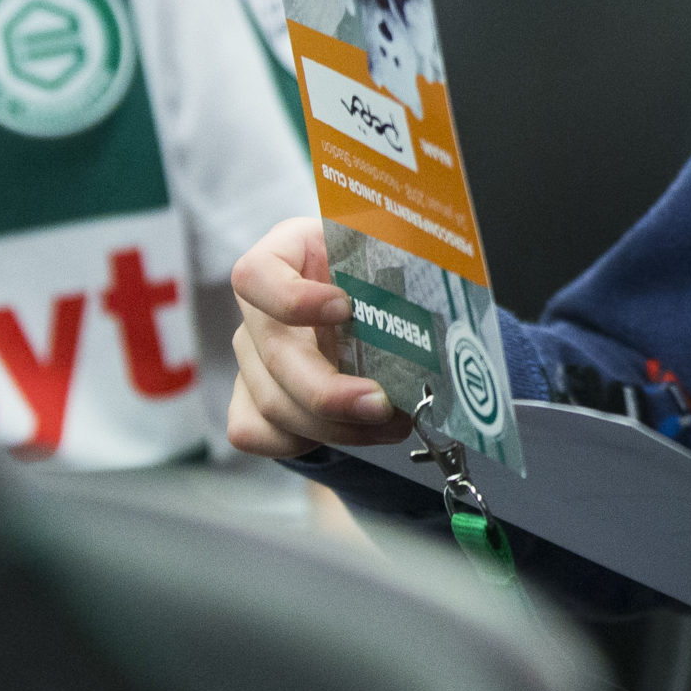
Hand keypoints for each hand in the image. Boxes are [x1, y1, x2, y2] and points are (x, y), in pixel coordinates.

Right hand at [226, 217, 412, 456]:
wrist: (368, 294)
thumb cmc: (377, 266)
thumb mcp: (390, 248)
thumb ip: (400, 258)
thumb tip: (440, 295)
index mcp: (282, 255)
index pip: (255, 276)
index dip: (292, 299)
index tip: (343, 307)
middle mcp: (258, 309)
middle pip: (273, 357)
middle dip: (329, 392)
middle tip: (382, 405)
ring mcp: (251, 355)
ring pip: (273, 404)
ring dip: (335, 426)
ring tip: (393, 424)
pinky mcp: (251, 396)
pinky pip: (260, 433)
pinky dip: (307, 442)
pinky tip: (354, 433)